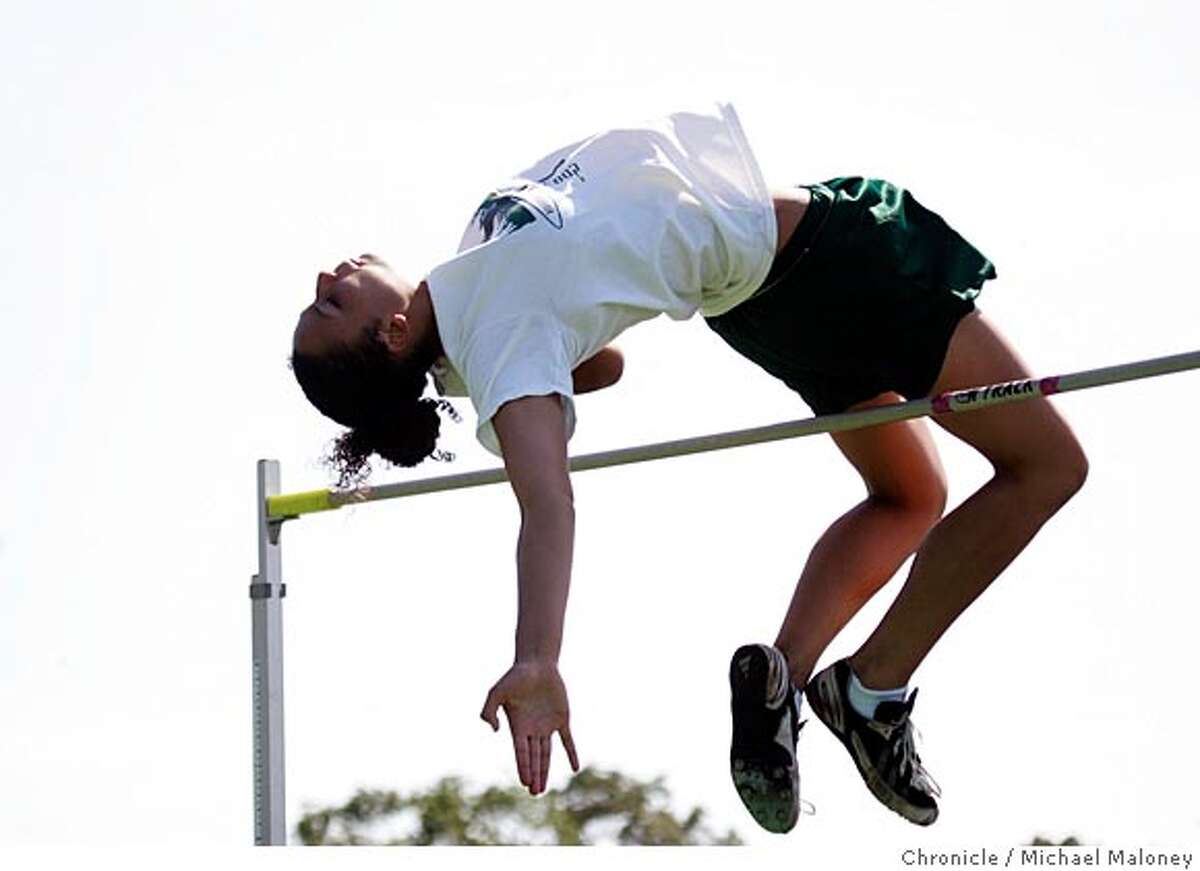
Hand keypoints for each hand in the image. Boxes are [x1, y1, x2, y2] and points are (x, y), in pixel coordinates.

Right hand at [480, 662, 579, 794]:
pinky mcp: (562, 718)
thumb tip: (493, 729)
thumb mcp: (496, 692)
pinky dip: (572, 753)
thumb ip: (488, 711)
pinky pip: (567, 740)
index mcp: (517, 726)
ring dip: (545, 770)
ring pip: (547, 753)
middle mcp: (532, 729)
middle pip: (534, 757)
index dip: (523, 767)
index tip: (525, 782)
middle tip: (535, 793)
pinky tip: (575, 767)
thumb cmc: (515, 676)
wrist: (537, 663)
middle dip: (534, 775)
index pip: (521, 752)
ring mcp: (547, 725)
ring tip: (541, 789)